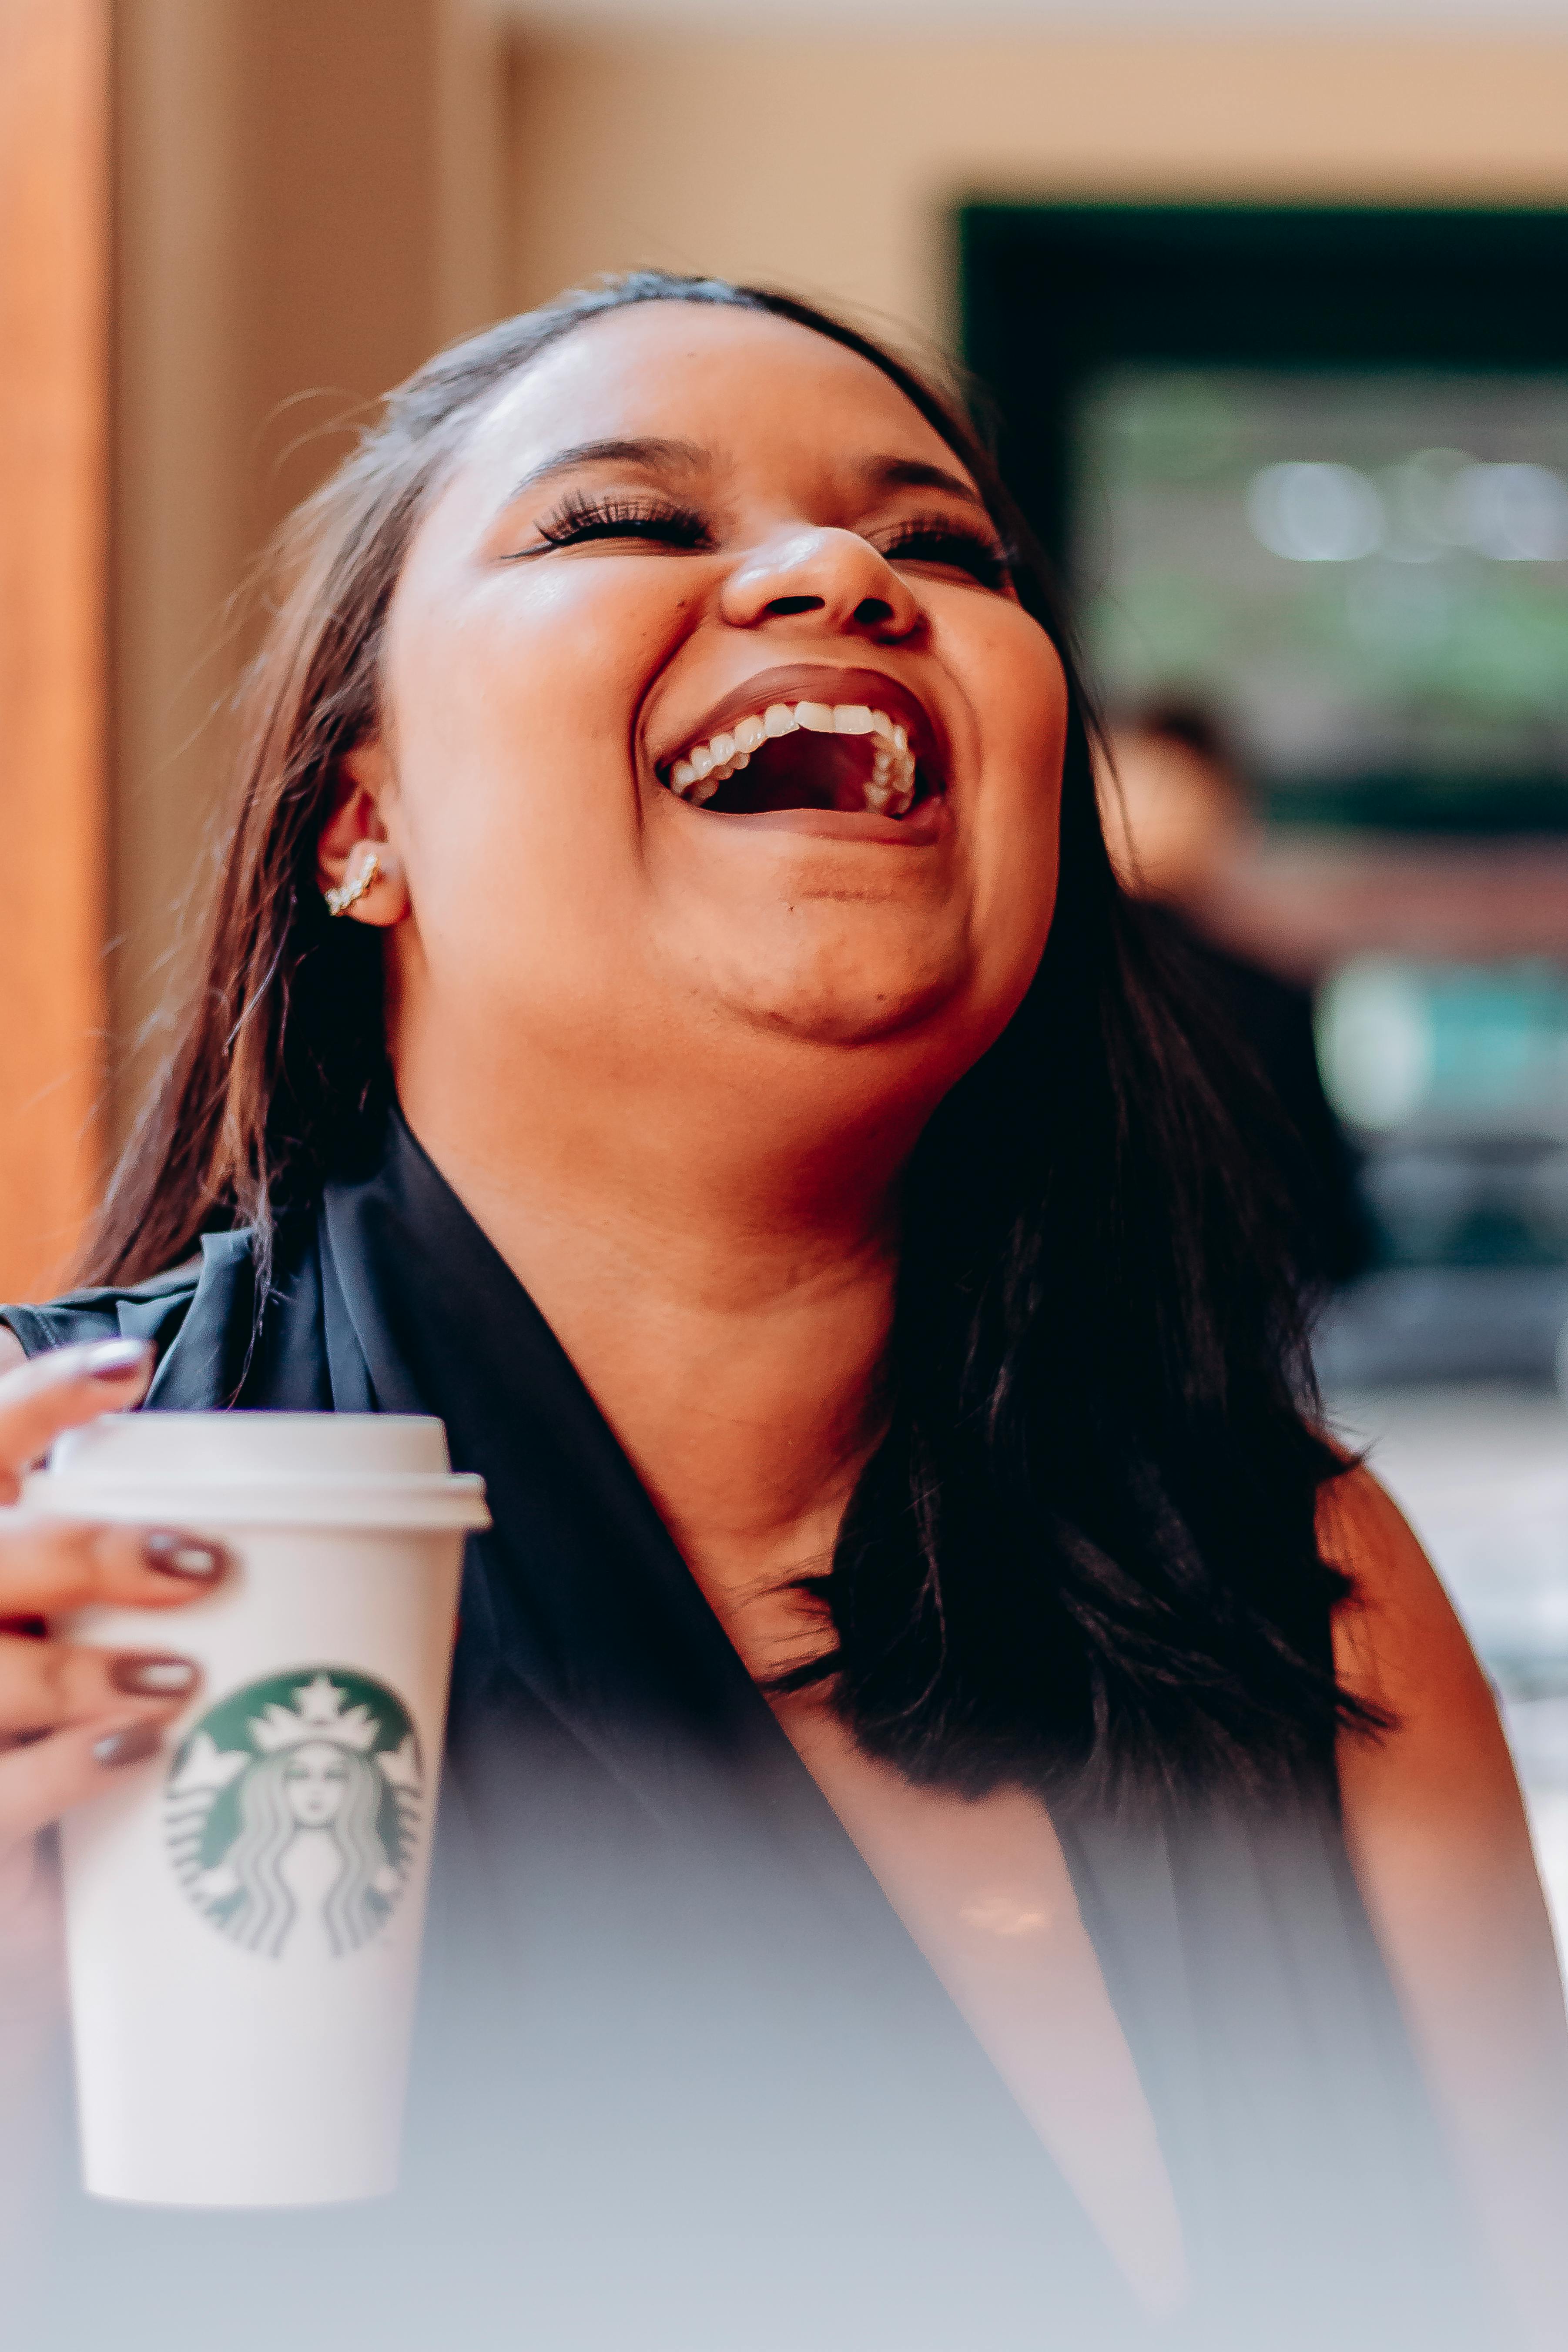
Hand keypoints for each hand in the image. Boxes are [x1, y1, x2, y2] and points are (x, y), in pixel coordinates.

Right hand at [0, 1337, 225, 2085]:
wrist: (28, 1930)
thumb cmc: (71, 1772)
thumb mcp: (105, 1671)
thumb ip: (183, 1608)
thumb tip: (357, 1567)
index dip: (41, 1402)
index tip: (135, 1366)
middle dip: (93, 1549)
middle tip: (202, 1564)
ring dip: (87, 1666)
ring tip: (180, 1679)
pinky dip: (67, 1767)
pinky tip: (134, 1752)